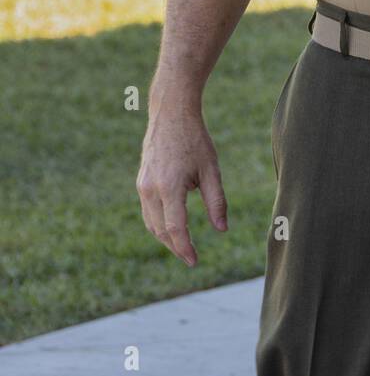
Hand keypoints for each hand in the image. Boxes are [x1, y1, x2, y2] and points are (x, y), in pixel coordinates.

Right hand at [137, 82, 227, 266]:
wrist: (171, 114)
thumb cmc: (195, 140)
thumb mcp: (211, 170)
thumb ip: (217, 201)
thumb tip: (222, 230)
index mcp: (170, 187)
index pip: (176, 228)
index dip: (185, 248)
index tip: (194, 261)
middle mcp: (151, 189)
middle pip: (160, 230)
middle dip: (175, 246)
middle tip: (191, 258)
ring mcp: (142, 185)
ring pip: (151, 222)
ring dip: (165, 238)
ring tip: (182, 246)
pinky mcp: (141, 181)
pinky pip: (147, 211)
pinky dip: (158, 223)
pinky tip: (172, 227)